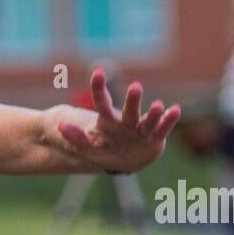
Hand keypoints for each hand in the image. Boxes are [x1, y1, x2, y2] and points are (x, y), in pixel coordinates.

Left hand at [58, 69, 180, 173]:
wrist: (126, 162)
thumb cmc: (106, 151)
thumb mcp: (88, 148)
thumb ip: (76, 138)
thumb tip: (59, 126)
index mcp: (108, 122)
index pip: (102, 102)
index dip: (99, 88)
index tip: (98, 72)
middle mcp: (126, 121)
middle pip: (128, 110)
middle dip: (133, 100)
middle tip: (136, 87)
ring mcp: (141, 129)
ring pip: (147, 119)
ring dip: (153, 113)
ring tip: (157, 105)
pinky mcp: (154, 138)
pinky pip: (162, 129)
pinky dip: (168, 120)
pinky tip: (175, 109)